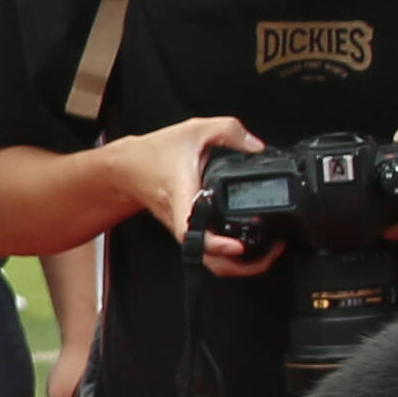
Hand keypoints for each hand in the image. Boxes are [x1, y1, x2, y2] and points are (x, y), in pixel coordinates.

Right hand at [117, 115, 267, 263]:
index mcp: (183, 196)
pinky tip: (248, 243)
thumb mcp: (195, 130)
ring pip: (208, 260)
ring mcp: (183, 228)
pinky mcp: (186, 230)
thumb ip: (229, 131)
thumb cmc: (154, 153)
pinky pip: (207, 251)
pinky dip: (229, 255)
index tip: (237, 246)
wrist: (126, 168)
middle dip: (241, 266)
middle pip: (208, 259)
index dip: (215, 244)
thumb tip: (257, 147)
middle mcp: (182, 219)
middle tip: (272, 253)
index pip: (192, 231)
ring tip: (268, 253)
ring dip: (237, 265)